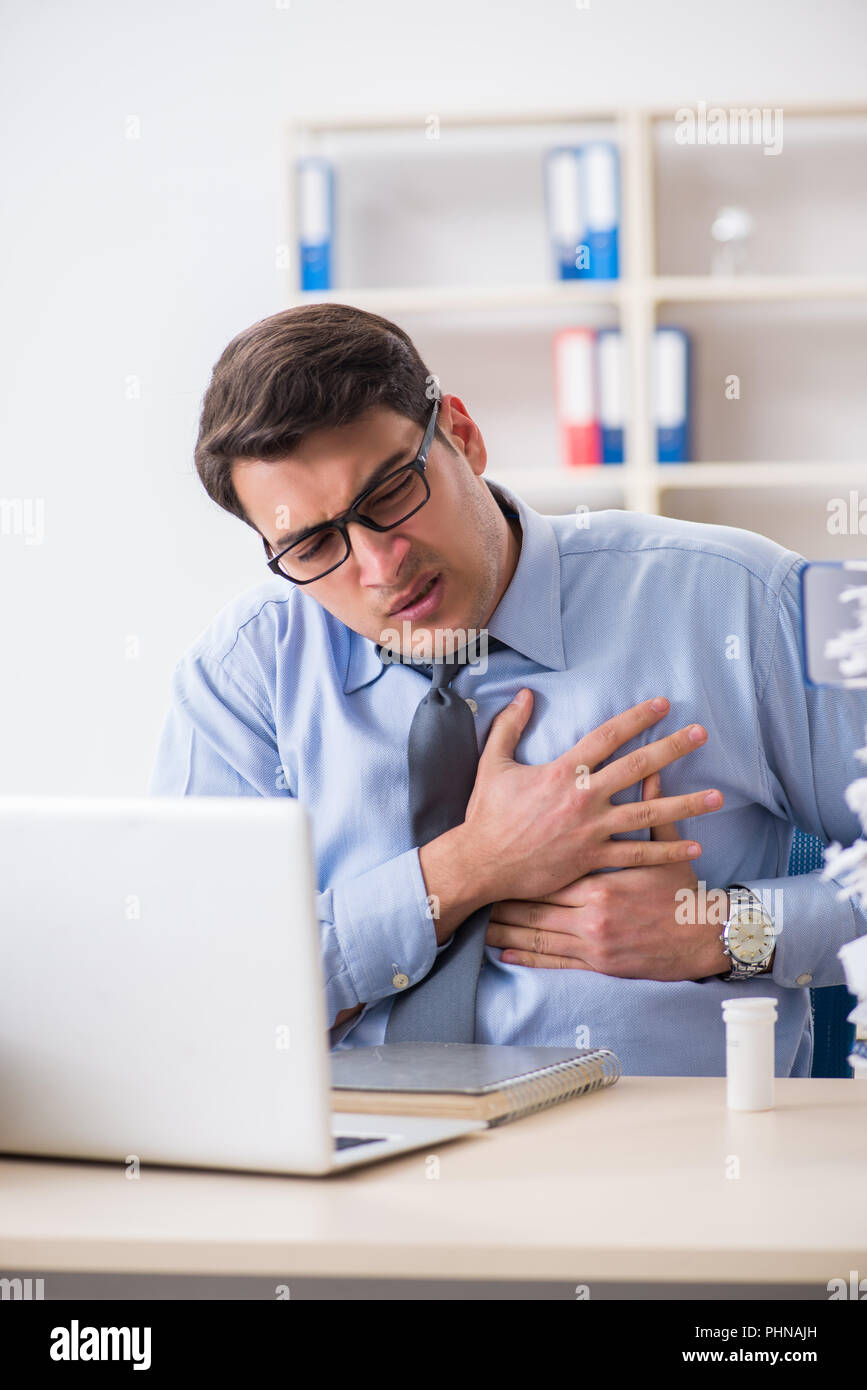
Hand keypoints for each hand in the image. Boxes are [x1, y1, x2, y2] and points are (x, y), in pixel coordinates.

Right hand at [463, 693, 721, 906]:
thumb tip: (523, 694)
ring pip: (648, 814)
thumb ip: (509, 726)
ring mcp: (592, 830)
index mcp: (563, 772)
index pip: (608, 736)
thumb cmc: (487, 814)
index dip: (637, 717)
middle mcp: (583, 798)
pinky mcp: (592, 859)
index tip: (663, 704)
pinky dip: (667, 851)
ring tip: (717, 797)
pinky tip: (694, 845)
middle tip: (701, 734)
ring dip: (685, 804)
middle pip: (637, 767)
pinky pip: (637, 855)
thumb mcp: (492, 763)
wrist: (481, 863)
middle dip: (672, 748)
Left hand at [485, 770, 730, 980]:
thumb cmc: (683, 893)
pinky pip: (554, 960)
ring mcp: (593, 940)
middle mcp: (592, 912)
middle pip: (535, 904)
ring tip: (477, 923)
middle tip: (476, 889)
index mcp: (601, 882)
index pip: (549, 870)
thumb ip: (652, 811)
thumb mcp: (668, 852)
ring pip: (538, 934)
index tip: (497, 853)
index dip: (521, 864)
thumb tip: (649, 771)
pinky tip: (504, 953)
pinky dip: (526, 956)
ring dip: (506, 929)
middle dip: (504, 898)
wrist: (704, 939)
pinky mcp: (597, 964)